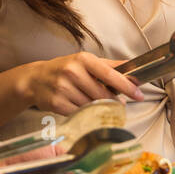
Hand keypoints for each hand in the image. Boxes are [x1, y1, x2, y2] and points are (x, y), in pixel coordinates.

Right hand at [13, 52, 143, 115]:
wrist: (35, 79)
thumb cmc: (64, 69)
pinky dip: (85, 114)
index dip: (126, 86)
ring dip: (98, 108)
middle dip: (113, 101)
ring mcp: (63, 88)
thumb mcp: (85, 61)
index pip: (109, 74)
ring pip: (92, 106)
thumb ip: (109, 65)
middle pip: (102, 94)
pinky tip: (84, 109)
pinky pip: (80, 114)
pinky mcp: (57, 103)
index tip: (139, 94)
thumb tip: (132, 68)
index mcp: (83, 59)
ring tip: (96, 104)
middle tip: (118, 104)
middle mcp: (72, 72)